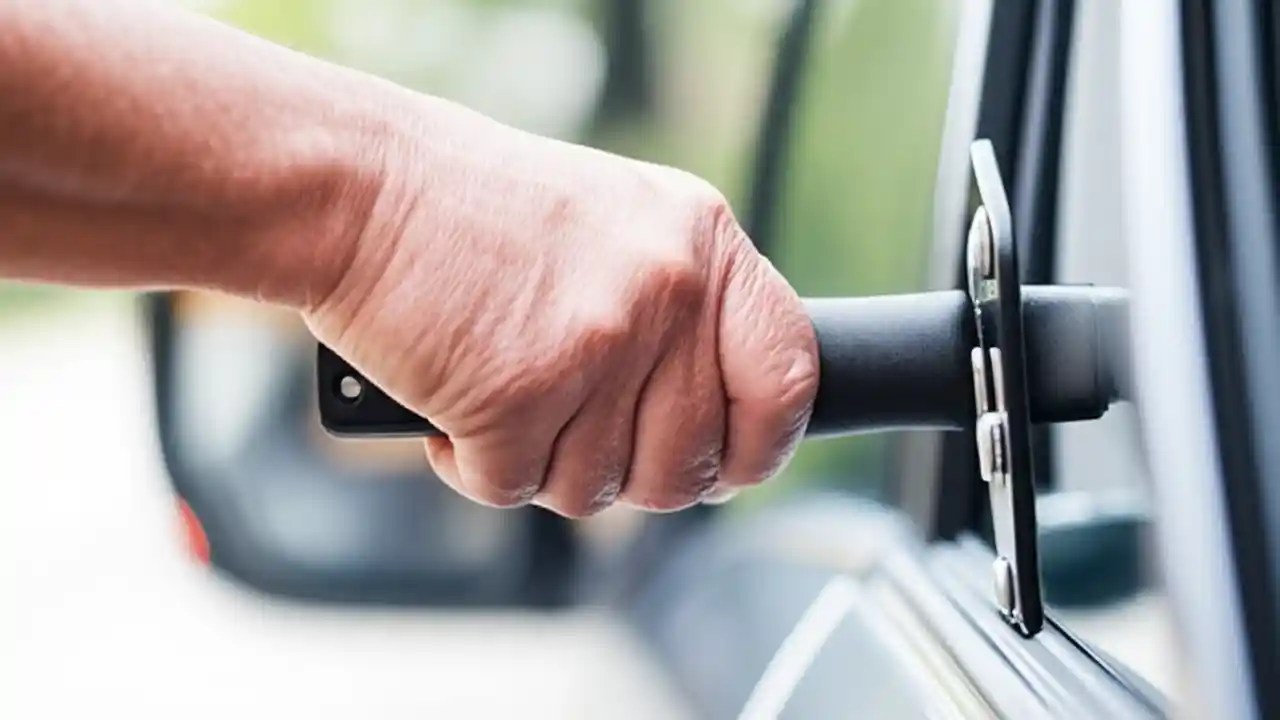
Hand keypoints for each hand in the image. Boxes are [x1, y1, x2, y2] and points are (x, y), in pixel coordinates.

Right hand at [305, 107, 817, 516]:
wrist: (362, 186)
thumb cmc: (476, 210)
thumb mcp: (617, 224)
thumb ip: (681, 307)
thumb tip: (718, 418)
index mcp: (703, 243)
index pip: (789, 376)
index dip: (762, 444)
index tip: (728, 464)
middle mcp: (667, 292)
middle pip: (688, 464)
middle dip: (627, 472)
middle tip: (570, 429)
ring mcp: (597, 347)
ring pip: (597, 489)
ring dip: (542, 463)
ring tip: (502, 391)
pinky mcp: (518, 397)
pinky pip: (513, 489)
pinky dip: (474, 465)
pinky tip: (454, 404)